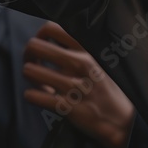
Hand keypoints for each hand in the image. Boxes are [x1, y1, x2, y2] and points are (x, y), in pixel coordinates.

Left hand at [23, 21, 134, 147]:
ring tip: (36, 80)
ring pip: (30, 71)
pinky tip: (37, 95)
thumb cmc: (103, 87)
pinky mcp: (67, 106)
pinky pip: (34, 96)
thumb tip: (51, 38)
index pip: (53, 29)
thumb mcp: (97, 61)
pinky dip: (31, 95)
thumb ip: (76, 49)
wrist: (119, 118)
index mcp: (86, 50)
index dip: (40, 35)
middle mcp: (80, 64)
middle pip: (36, 46)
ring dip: (29, 75)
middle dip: (28, 54)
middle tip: (32, 62)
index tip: (42, 45)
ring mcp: (74, 86)